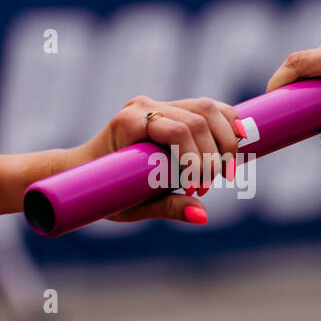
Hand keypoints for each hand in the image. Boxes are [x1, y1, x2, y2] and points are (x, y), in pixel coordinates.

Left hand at [71, 94, 243, 223]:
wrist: (83, 173)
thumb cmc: (103, 193)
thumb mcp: (133, 206)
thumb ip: (168, 208)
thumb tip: (203, 215)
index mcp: (130, 122)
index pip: (179, 129)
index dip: (197, 158)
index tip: (198, 189)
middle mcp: (144, 106)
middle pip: (199, 117)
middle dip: (213, 154)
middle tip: (209, 186)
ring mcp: (158, 104)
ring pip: (208, 108)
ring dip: (226, 140)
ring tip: (225, 173)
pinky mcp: (171, 109)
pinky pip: (207, 109)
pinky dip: (227, 124)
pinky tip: (237, 144)